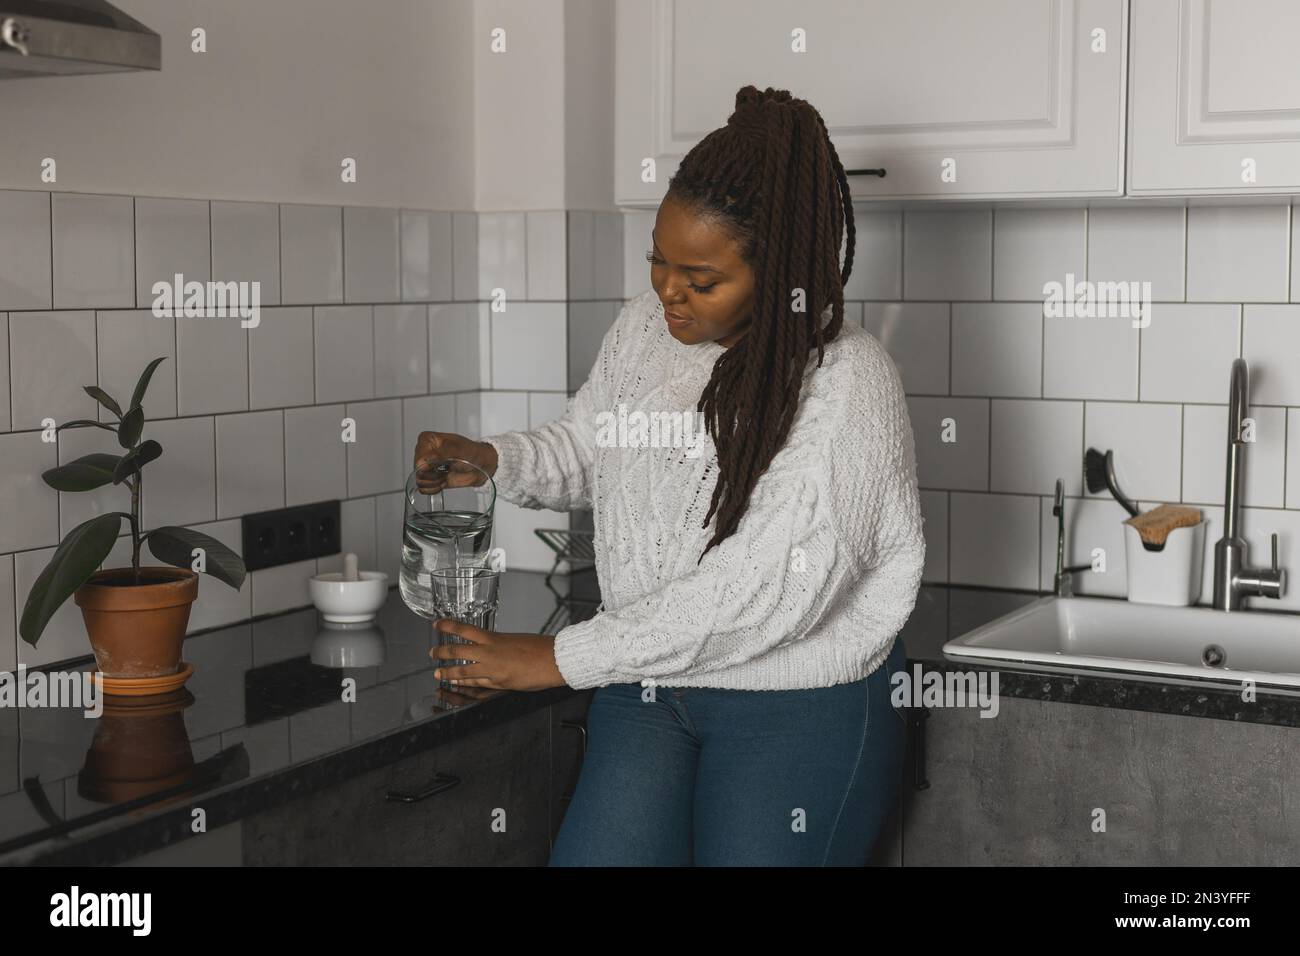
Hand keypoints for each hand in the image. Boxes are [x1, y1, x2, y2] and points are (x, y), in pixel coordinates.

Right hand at [412, 431, 497, 494]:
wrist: (481, 466)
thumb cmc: (472, 453)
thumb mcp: (458, 450)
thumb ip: (440, 454)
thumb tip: (424, 461)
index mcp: (428, 439)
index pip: (418, 458)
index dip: (431, 465)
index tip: (443, 462)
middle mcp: (424, 452)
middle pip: (418, 471)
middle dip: (434, 474)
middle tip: (447, 469)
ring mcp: (426, 466)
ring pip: (420, 481)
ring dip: (435, 482)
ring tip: (446, 474)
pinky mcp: (430, 479)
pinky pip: (423, 489)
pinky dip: (434, 488)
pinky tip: (443, 481)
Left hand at [429, 619, 566, 690]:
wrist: (554, 660)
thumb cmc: (540, 647)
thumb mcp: (515, 639)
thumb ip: (499, 644)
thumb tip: (490, 646)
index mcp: (494, 638)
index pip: (464, 629)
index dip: (448, 626)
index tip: (437, 624)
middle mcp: (489, 653)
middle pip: (458, 651)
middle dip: (442, 652)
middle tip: (432, 653)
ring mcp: (492, 670)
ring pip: (463, 672)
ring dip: (448, 673)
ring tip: (438, 673)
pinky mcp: (499, 684)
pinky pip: (477, 685)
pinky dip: (465, 684)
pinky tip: (458, 685)